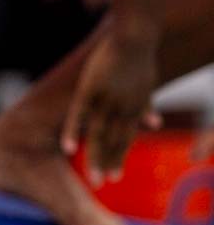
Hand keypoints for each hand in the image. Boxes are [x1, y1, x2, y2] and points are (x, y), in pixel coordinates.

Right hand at [62, 27, 162, 185]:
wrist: (134, 38)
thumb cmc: (139, 57)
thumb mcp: (147, 85)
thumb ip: (147, 106)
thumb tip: (156, 125)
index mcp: (135, 109)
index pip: (125, 139)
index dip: (119, 158)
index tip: (114, 177)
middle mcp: (122, 110)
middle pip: (114, 143)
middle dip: (108, 165)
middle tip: (100, 186)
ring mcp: (106, 102)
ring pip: (100, 136)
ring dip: (96, 160)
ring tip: (93, 181)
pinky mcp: (91, 91)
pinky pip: (80, 116)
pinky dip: (75, 133)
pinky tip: (68, 149)